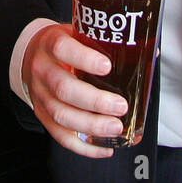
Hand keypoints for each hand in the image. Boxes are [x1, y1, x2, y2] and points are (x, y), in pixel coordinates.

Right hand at [22, 23, 127, 157]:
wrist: (32, 56)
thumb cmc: (63, 47)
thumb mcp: (77, 34)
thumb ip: (105, 43)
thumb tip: (150, 53)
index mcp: (51, 44)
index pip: (63, 49)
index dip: (84, 59)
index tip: (107, 67)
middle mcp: (42, 70)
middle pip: (63, 88)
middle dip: (95, 101)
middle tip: (120, 106)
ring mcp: (40, 94)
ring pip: (61, 114)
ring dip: (90, 125)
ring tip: (115, 127)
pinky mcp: (42, 114)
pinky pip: (60, 135)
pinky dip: (83, 146)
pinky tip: (104, 148)